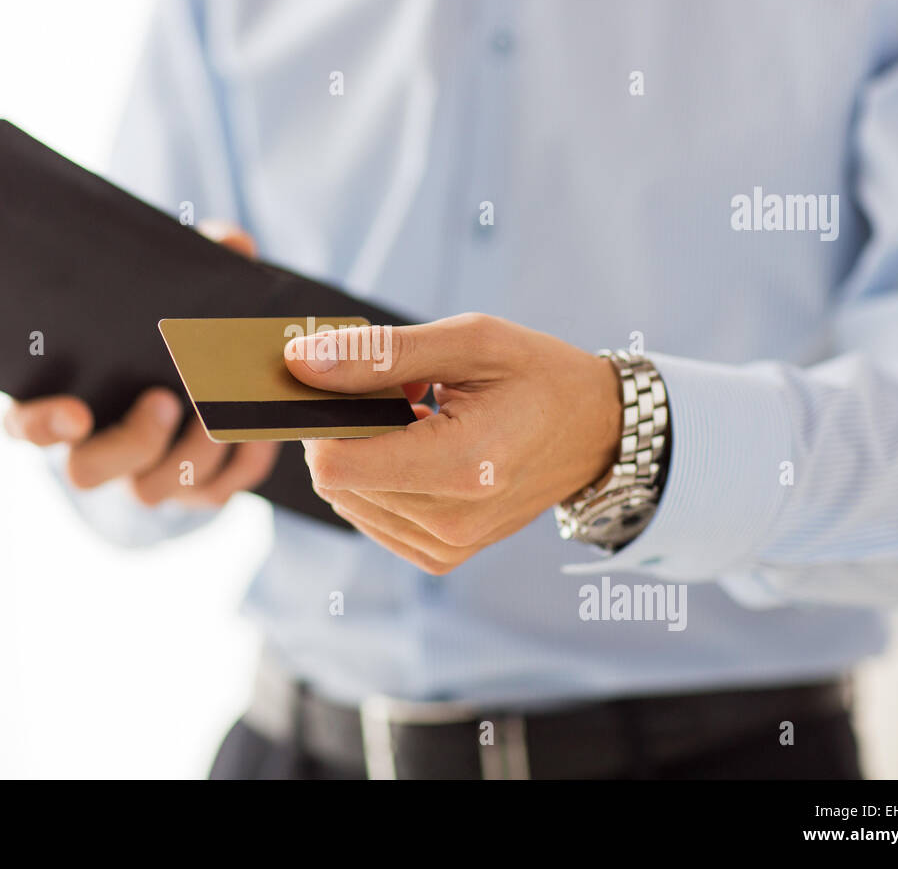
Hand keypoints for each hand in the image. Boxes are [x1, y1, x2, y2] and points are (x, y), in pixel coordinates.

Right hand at [3, 220, 279, 508]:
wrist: (222, 357)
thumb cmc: (173, 320)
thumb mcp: (176, 286)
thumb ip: (192, 259)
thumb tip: (231, 243)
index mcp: (64, 397)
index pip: (23, 424)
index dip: (41, 425)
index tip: (76, 411)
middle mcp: (96, 446)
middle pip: (87, 473)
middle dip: (130, 442)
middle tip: (165, 400)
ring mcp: (143, 474)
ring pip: (151, 490)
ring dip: (191, 454)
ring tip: (224, 410)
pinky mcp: (195, 490)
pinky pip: (215, 493)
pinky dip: (241, 463)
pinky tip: (261, 428)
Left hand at [284, 313, 621, 573]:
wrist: (596, 431)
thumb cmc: (536, 376)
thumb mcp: (467, 341)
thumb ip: (378, 354)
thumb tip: (301, 364)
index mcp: (461, 466)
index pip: (335, 464)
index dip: (319, 419)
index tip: (342, 381)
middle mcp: (451, 521)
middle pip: (336, 481)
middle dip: (345, 429)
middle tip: (395, 390)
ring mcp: (447, 545)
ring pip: (347, 500)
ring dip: (364, 453)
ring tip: (416, 418)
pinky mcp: (442, 555)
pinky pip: (371, 517)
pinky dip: (380, 479)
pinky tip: (420, 449)